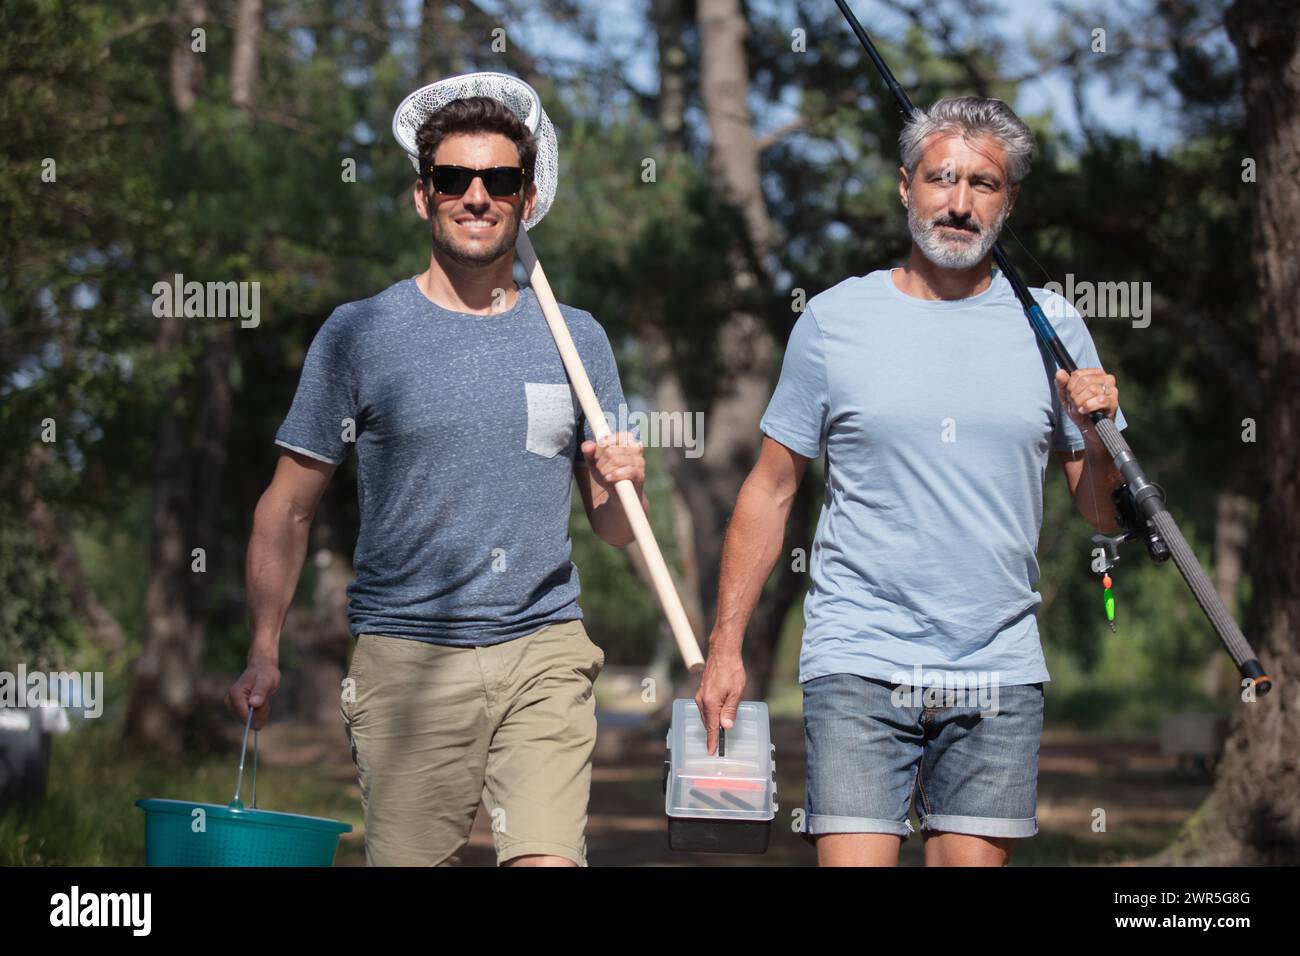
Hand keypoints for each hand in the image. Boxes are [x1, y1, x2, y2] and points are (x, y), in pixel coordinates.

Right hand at [225, 657, 280, 730]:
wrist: (262, 669)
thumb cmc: (265, 673)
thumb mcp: (266, 681)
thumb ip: (260, 692)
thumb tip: (253, 704)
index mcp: (235, 694)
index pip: (243, 714)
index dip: (257, 714)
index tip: (265, 705)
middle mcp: (230, 702)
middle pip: (245, 720)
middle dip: (259, 714)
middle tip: (265, 700)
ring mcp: (232, 707)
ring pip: (248, 722)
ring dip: (260, 714)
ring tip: (263, 700)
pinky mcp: (236, 710)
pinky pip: (249, 721)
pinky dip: (258, 715)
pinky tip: (261, 704)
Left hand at [580, 432, 644, 491]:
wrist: (618, 492)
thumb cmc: (607, 471)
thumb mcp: (594, 461)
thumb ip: (588, 451)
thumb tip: (589, 446)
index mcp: (627, 439)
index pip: (611, 437)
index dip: (601, 446)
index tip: (597, 455)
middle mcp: (636, 447)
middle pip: (610, 450)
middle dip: (600, 461)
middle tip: (599, 468)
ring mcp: (640, 461)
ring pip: (616, 460)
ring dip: (605, 469)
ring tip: (604, 474)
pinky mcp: (640, 474)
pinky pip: (627, 471)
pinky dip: (614, 475)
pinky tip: (608, 478)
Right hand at [694, 638, 745, 755]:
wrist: (723, 653)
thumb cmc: (732, 671)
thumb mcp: (736, 692)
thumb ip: (730, 710)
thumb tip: (726, 727)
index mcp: (711, 703)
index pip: (712, 727)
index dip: (712, 741)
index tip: (711, 752)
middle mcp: (702, 701)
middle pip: (708, 723)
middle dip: (712, 734)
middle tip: (717, 746)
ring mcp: (700, 696)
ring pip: (706, 716)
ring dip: (711, 724)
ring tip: (718, 734)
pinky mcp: (702, 691)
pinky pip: (705, 709)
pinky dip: (710, 716)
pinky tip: (717, 716)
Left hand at [1055, 367, 1118, 429]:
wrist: (1088, 429)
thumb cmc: (1079, 409)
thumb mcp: (1066, 396)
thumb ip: (1062, 384)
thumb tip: (1060, 372)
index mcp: (1096, 374)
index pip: (1078, 374)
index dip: (1069, 386)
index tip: (1070, 395)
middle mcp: (1107, 379)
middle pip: (1084, 381)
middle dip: (1075, 395)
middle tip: (1075, 403)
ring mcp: (1112, 390)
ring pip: (1092, 390)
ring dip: (1080, 402)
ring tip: (1079, 408)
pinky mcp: (1114, 402)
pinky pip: (1100, 400)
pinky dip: (1088, 407)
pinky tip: (1084, 411)